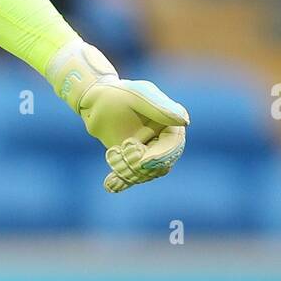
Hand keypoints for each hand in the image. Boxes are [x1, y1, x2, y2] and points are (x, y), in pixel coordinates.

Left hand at [46, 39, 188, 193]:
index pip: (173, 146)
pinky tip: (110, 186)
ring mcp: (150, 152)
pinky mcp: (133, 161)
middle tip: (120, 152)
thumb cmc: (118, 94)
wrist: (96, 103)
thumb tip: (184, 121)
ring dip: (127, 169)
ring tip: (112, 154)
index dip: (160, 157)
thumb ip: (160, 107)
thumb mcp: (138, 96)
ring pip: (145, 174)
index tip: (143, 162)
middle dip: (139, 164)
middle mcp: (165, 139)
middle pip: (160, 165)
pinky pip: (132, 177)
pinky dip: (121, 182)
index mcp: (172, 122)